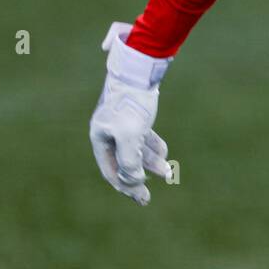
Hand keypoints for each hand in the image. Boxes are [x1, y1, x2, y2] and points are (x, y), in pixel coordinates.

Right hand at [89, 21, 173, 204]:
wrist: (139, 71)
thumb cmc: (131, 104)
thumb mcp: (130, 136)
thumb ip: (130, 161)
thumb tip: (134, 182)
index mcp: (101, 138)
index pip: (111, 171)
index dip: (126, 186)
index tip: (141, 197)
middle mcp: (109, 133)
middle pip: (123, 164)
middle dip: (137, 180)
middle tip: (148, 198)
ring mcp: (122, 124)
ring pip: (136, 150)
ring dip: (150, 163)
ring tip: (168, 172)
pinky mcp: (135, 115)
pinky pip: (143, 138)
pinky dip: (153, 147)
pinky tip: (164, 154)